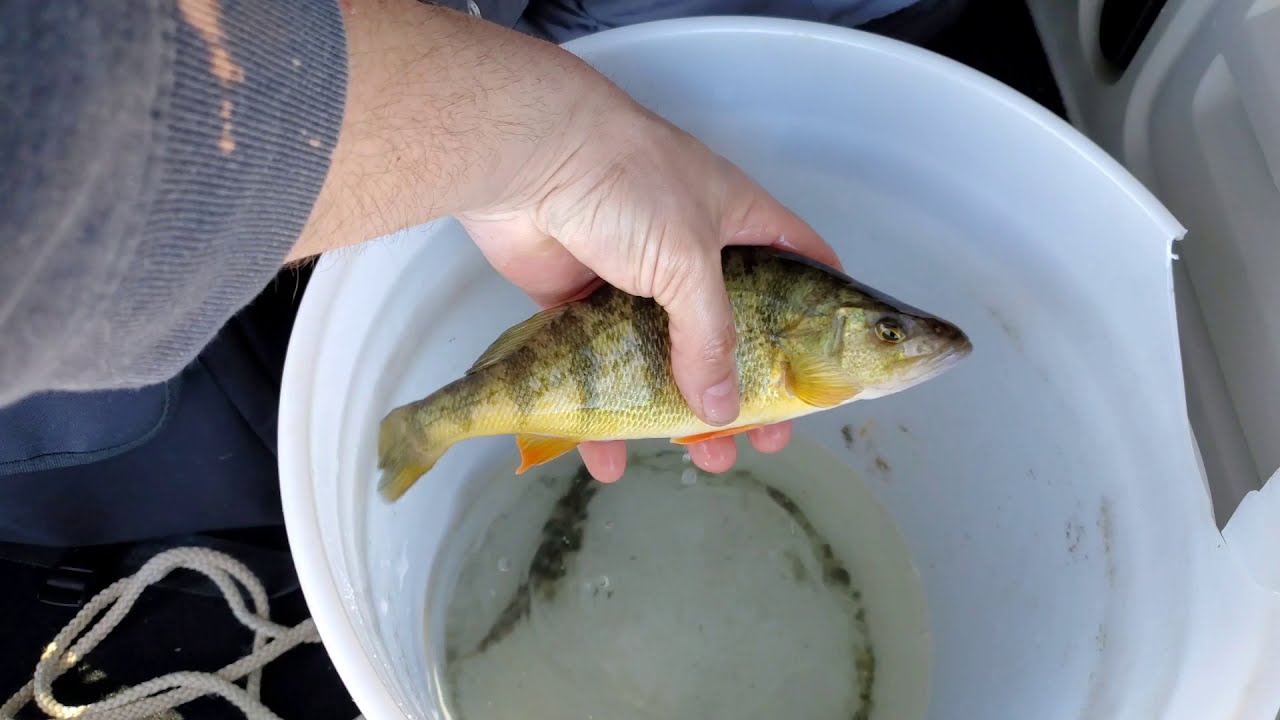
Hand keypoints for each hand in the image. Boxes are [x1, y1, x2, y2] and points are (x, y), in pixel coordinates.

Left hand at [457, 99, 839, 482]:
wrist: (528, 158)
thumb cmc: (625, 181)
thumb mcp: (691, 261)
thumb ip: (711, 338)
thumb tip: (722, 409)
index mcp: (736, 221)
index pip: (799, 265)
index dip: (818, 316)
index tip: (827, 368)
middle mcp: (691, 250)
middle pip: (734, 329)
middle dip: (749, 386)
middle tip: (763, 434)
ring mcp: (634, 277)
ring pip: (666, 357)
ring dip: (681, 410)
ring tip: (701, 457)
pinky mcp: (578, 301)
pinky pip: (598, 367)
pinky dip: (604, 412)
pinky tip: (609, 457)